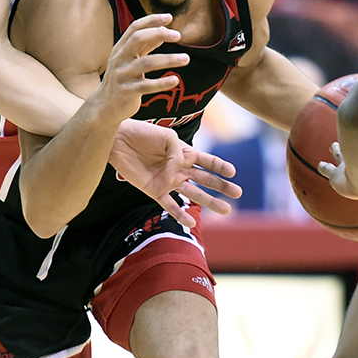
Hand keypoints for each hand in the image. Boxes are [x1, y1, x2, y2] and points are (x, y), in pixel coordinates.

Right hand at [90, 14, 187, 118]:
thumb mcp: (130, 59)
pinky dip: (162, 83)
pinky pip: (146, 85)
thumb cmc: (122, 79)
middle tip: (178, 35)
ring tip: (186, 59)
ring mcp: (122, 75)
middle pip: (138, 39)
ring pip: (147, 63)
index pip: (135, 28)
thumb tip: (164, 30)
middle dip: (159, 34)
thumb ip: (145, 45)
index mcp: (121, 48)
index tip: (170, 17)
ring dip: (169, 59)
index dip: (152, 20)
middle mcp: (119, 59)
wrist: (105, 105)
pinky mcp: (127, 92)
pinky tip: (175, 80)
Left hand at [110, 119, 241, 226]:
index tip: (233, 173)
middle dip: (222, 186)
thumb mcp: (166, 138)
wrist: (118, 141)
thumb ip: (176, 155)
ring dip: (209, 201)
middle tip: (238, 193)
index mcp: (183, 152)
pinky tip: (192, 223)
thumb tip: (176, 177)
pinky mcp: (155, 190)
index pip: (207, 161)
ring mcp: (168, 181)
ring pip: (193, 193)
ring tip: (226, 210)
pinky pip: (170, 205)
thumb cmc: (142, 134)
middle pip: (205, 179)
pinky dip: (180, 214)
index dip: (220, 166)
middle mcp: (178, 168)